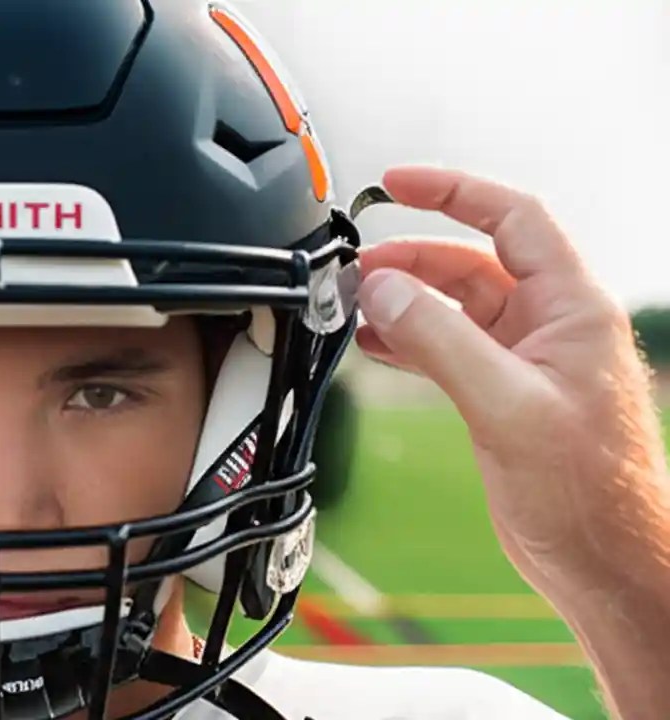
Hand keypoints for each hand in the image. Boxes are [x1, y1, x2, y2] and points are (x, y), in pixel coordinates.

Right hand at [354, 166, 667, 589]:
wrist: (608, 563)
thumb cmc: (590, 494)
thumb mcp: (507, 406)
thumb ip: (441, 341)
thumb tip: (384, 291)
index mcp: (572, 308)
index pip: (512, 219)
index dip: (453, 191)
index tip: (396, 184)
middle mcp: (551, 325)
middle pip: (472, 261)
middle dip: (411, 259)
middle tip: (356, 271)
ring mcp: (526, 361)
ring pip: (455, 307)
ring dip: (404, 301)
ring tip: (354, 305)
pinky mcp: (504, 395)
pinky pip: (449, 348)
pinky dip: (408, 340)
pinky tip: (375, 344)